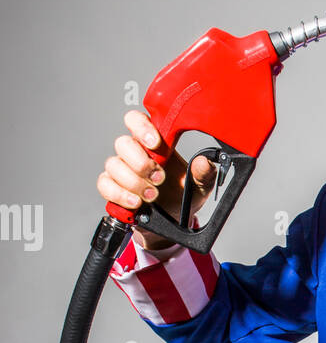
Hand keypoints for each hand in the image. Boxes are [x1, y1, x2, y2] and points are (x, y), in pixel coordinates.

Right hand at [97, 108, 217, 249]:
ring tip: (152, 195)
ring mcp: (121, 170)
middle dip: (141, 163)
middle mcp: (134, 153)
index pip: (136, 120)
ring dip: (134, 182)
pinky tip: (136, 202)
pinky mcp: (112, 188)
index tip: (155, 143)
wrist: (172, 221)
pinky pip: (105, 185)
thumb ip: (203, 174)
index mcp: (153, 143)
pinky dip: (121, 194)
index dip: (141, 127)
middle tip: (159, 178)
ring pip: (114, 165)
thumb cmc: (182, 196)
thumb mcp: (199, 186)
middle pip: (123, 143)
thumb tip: (204, 162)